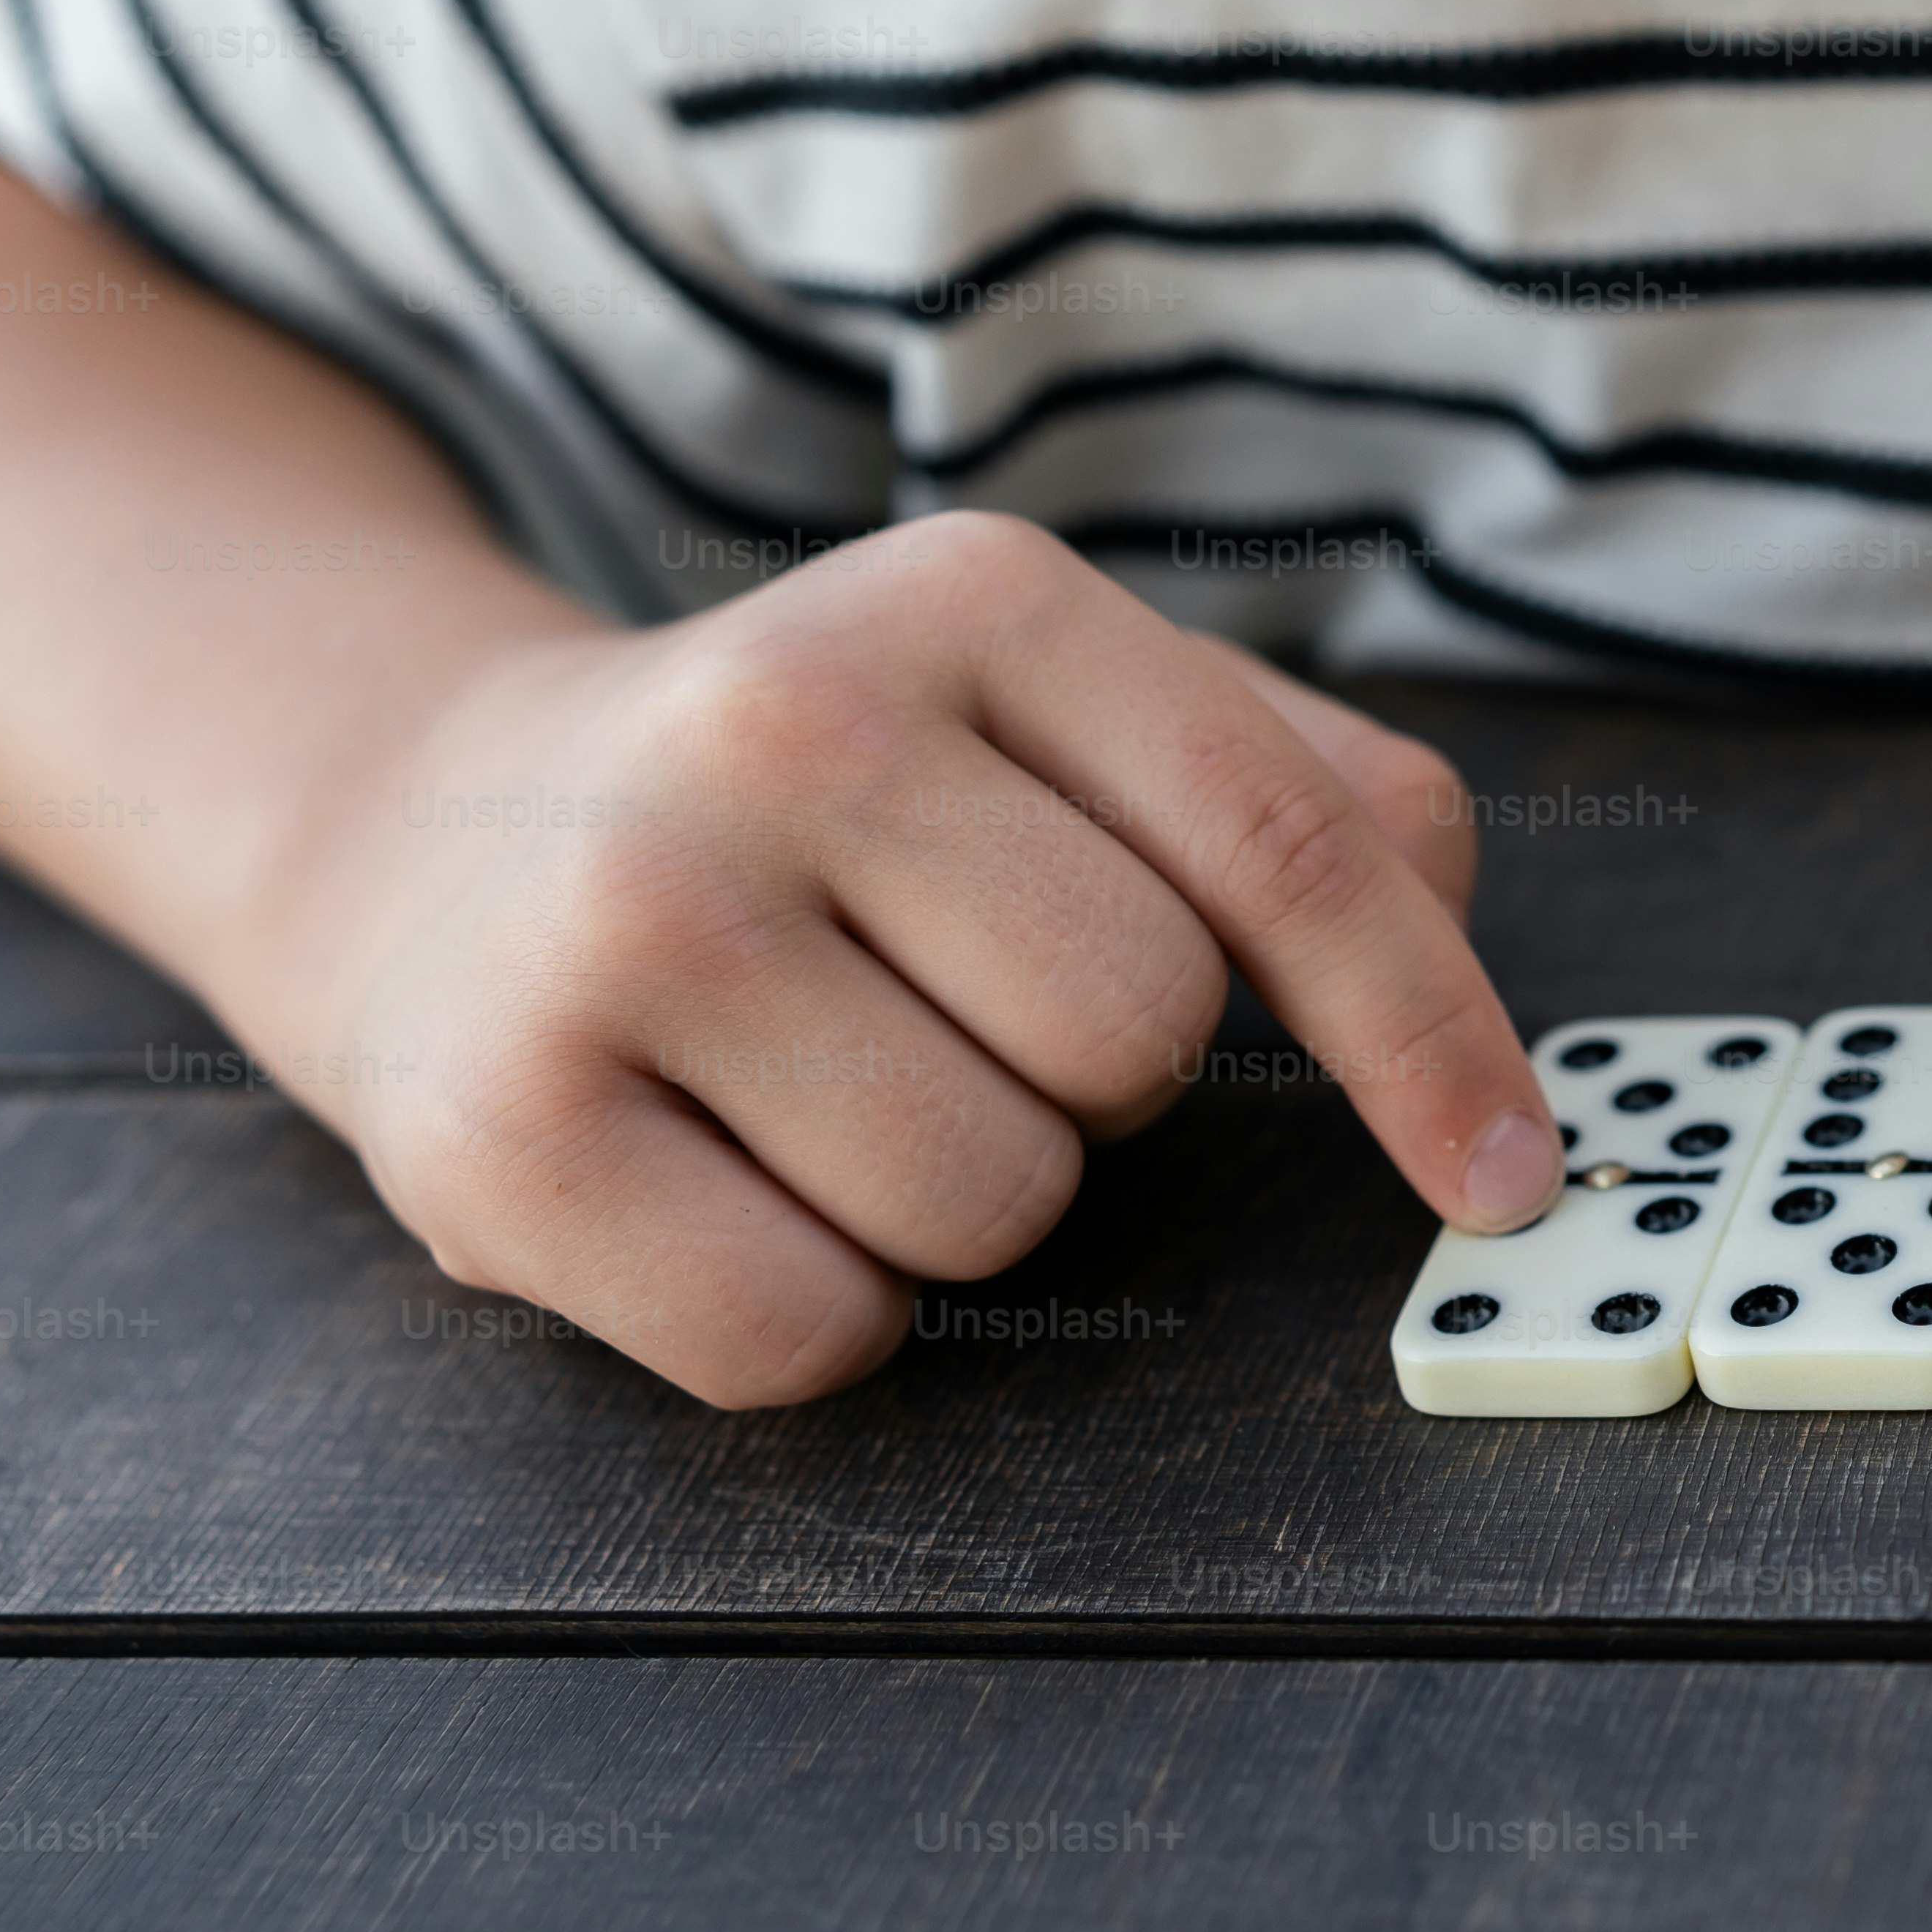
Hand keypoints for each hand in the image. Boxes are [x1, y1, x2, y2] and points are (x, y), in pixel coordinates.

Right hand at [257, 514, 1548, 1405]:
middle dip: (1092, 1080)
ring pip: (993, 1205)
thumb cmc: (819, 810)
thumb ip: (1292, 787)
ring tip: (817, 1084)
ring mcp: (628, 916)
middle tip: (942, 1008)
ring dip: (951, 1198)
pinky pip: (809, 1332)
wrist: (422, 837)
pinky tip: (717, 1182)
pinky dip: (810, 1312)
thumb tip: (1450, 912)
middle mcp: (789, 719)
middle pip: (1139, 1039)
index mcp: (975, 599)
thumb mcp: (1052, 718)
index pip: (1282, 840)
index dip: (1425, 1032)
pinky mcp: (502, 1125)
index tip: (1509, 1176)